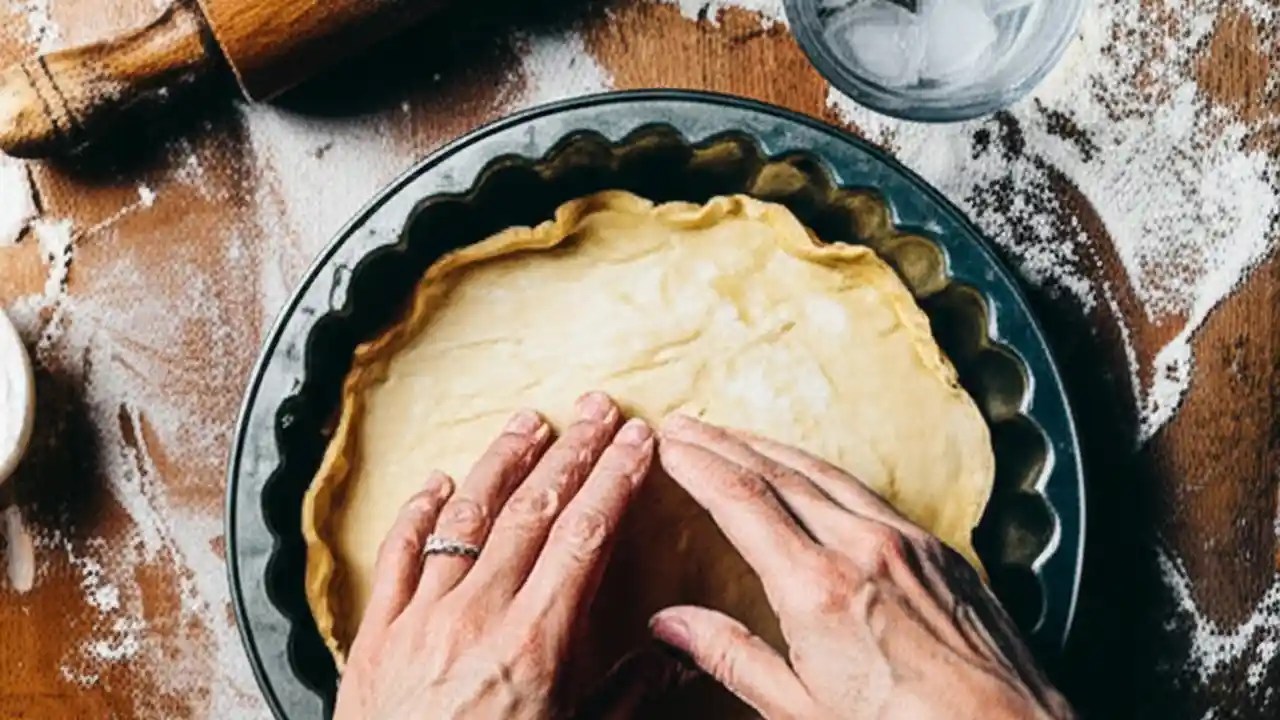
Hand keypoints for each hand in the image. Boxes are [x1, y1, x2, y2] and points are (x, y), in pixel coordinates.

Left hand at [334, 392, 655, 719]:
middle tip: (596, 408)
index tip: (637, 441)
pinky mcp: (375, 634)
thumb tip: (673, 652)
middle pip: (533, 512)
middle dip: (572, 453)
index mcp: (536, 644)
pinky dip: (417, 513)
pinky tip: (436, 480)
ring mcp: (420, 621)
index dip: (614, 480)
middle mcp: (478, 618)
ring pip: (465, 519)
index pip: (585, 536)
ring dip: (501, 464)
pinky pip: (395, 556)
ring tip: (530, 422)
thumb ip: (623, 693)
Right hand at [654, 415, 1074, 719]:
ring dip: (772, 448)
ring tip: (735, 435)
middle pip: (778, 473)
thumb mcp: (802, 712)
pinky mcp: (940, 550)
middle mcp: (862, 548)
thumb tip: (668, 624)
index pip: (742, 502)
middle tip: (686, 425)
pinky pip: (868, 492)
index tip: (668, 444)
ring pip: (825, 474)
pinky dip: (824, 472)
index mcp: (818, 588)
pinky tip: (810, 473)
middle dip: (725, 443)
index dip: (698, 466)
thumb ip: (732, 657)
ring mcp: (907, 542)